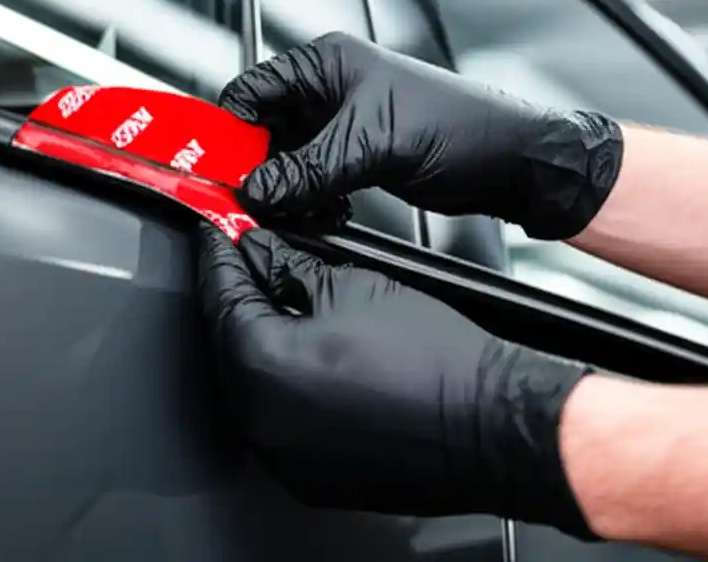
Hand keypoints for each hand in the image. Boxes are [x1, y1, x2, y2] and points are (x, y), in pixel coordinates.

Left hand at [197, 224, 595, 536]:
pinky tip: (305, 358)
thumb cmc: (433, 359)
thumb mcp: (351, 285)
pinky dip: (281, 387)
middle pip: (225, 341)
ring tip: (280, 304)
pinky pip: (276, 421)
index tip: (222, 233)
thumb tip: (261, 251)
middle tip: (247, 261)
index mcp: (262, 363)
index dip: (221, 255)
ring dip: (256, 342)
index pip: (221, 296)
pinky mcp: (308, 475)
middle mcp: (260, 417)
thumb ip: (289, 266)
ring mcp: (281, 454)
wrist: (487, 423)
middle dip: (236, 298)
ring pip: (248, 384)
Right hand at [221, 32, 622, 239]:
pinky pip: (311, 178)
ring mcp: (341, 124)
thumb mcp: (372, 146)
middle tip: (257, 200)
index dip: (230, 130)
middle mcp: (329, 90)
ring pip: (286, 160)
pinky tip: (327, 212)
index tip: (220, 169)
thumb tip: (258, 189)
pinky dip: (310, 198)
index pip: (251, 91)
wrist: (509, 161)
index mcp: (326, 65)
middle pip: (263, 130)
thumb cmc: (460, 126)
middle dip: (260, 167)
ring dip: (287, 189)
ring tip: (298, 210)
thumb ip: (308, 169)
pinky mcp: (354, 156)